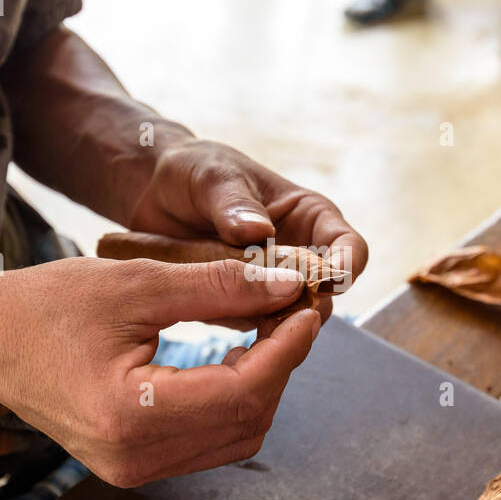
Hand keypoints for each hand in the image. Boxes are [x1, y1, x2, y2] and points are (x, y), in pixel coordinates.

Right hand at [0, 256, 320, 486]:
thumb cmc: (45, 306)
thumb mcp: (136, 283)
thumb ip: (218, 288)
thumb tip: (286, 288)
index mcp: (131, 417)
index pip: (243, 393)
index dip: (287, 350)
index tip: (308, 308)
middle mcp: (135, 459)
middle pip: (247, 421)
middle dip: (281, 365)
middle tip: (293, 313)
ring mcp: (134, 470)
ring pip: (235, 437)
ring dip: (262, 385)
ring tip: (272, 330)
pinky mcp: (134, 464)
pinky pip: (208, 440)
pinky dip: (234, 400)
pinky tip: (238, 357)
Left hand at [126, 139, 368, 319]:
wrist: (152, 193)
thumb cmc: (193, 171)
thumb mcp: (211, 176)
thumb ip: (233, 203)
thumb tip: (259, 230)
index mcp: (308, 218)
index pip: (349, 247)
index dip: (346, 266)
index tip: (328, 280)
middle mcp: (297, 255)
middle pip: (323, 295)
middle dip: (304, 305)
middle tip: (272, 308)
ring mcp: (269, 285)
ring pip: (288, 318)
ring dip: (268, 322)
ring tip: (232, 310)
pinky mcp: (239, 305)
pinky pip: (249, 328)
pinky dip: (237, 328)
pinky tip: (209, 314)